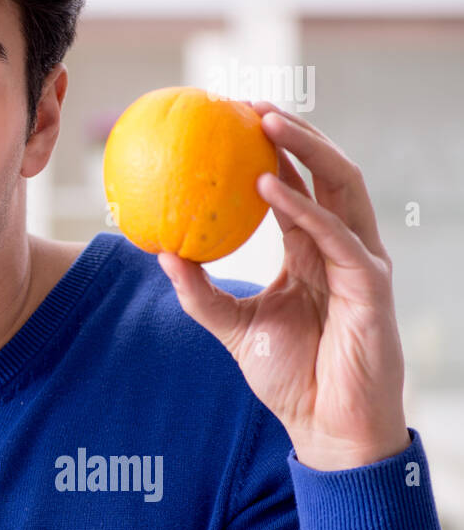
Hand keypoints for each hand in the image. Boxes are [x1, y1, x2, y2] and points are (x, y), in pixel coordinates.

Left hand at [157, 99, 409, 470]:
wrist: (326, 426)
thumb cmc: (288, 377)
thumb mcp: (231, 327)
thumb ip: (198, 291)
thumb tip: (158, 251)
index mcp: (312, 252)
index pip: (298, 186)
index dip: (273, 150)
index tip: (232, 121)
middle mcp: (341, 249)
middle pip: (328, 172)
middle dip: (295, 132)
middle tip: (250, 103)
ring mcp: (362, 263)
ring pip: (342, 188)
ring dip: (304, 150)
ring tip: (264, 123)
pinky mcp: (371, 286)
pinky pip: (337, 236)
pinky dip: (303, 206)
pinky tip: (267, 185)